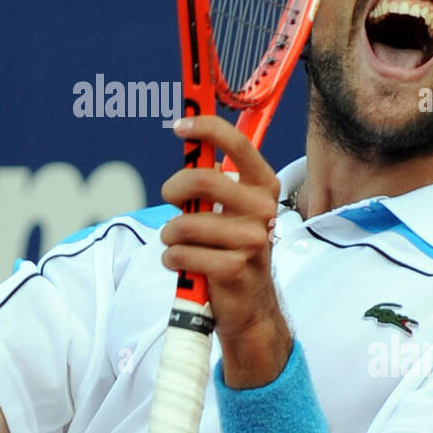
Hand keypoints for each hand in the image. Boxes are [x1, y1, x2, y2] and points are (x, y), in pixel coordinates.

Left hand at [159, 115, 292, 386]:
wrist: (250, 306)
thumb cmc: (231, 249)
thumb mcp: (228, 210)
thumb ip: (210, 181)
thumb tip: (185, 135)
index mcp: (263, 186)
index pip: (237, 144)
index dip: (207, 128)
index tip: (180, 126)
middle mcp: (263, 210)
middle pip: (202, 180)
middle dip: (174, 189)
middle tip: (170, 198)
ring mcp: (252, 240)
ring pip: (184, 224)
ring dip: (170, 236)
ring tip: (179, 245)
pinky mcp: (235, 269)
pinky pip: (181, 254)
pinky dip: (173, 260)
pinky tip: (184, 265)